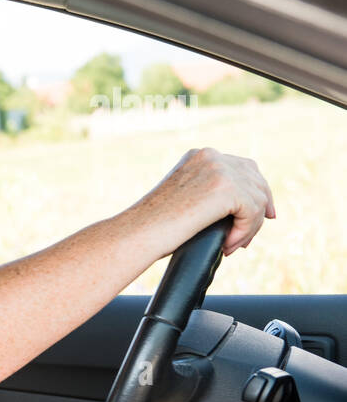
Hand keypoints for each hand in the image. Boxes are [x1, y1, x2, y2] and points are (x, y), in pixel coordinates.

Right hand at [140, 147, 275, 255]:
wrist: (138, 232)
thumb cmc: (153, 224)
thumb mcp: (185, 197)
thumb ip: (208, 191)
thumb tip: (239, 204)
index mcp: (201, 155)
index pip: (243, 167)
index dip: (257, 191)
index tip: (262, 214)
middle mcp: (212, 157)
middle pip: (256, 180)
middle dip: (259, 209)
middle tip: (247, 238)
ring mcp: (220, 170)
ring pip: (257, 199)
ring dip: (249, 227)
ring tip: (231, 246)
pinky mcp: (226, 189)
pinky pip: (252, 213)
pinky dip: (245, 232)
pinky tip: (228, 246)